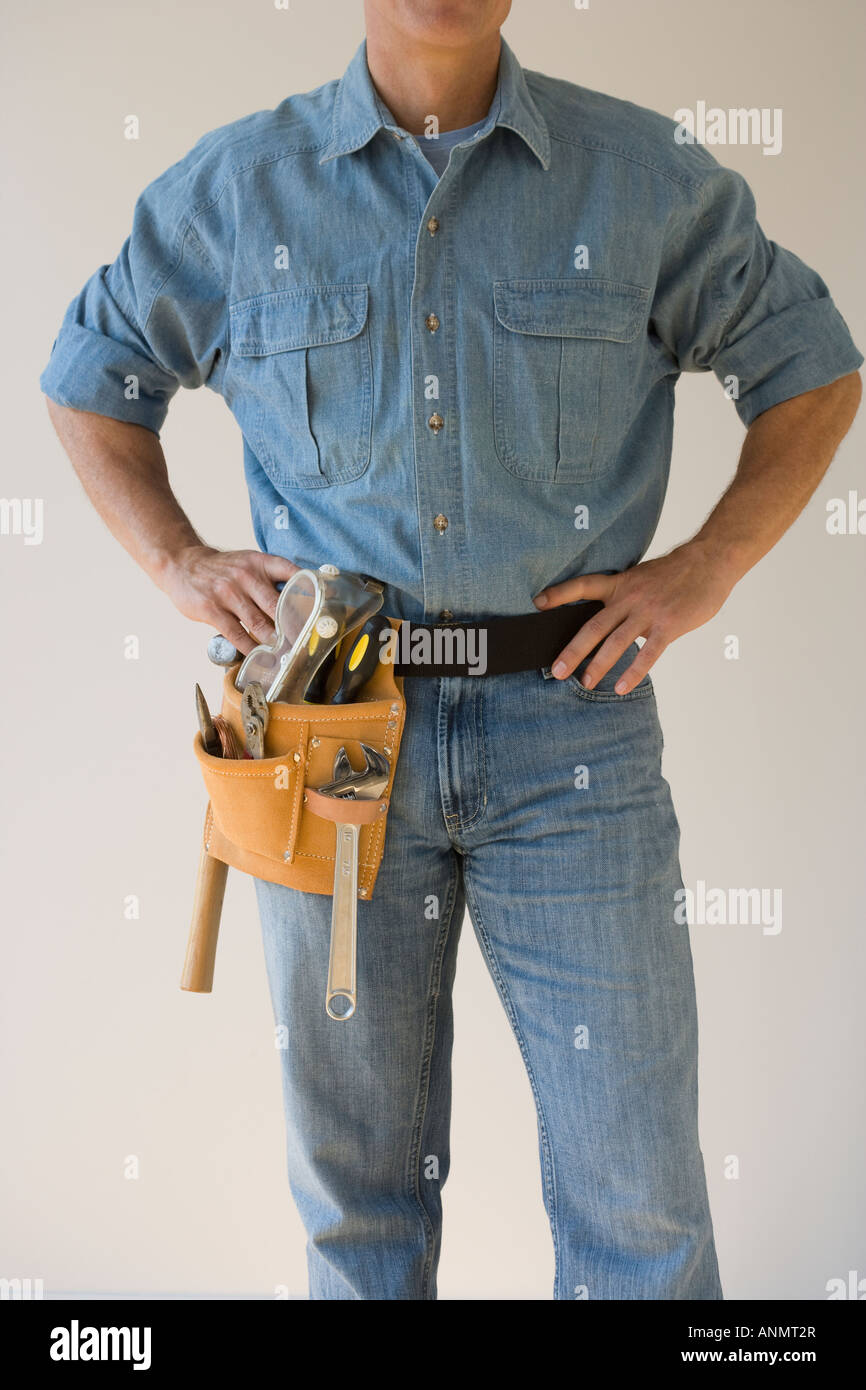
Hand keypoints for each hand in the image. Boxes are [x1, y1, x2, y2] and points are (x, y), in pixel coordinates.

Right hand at [159, 544, 299, 654]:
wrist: (182, 564)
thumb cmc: (222, 569)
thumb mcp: (247, 563)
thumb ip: (270, 579)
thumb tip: (299, 602)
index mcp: (260, 562)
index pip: (292, 574)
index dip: (309, 592)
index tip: (323, 611)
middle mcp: (246, 576)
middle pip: (279, 606)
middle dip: (295, 627)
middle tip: (309, 643)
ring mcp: (228, 593)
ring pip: (260, 623)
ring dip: (276, 643)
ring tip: (289, 655)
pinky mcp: (212, 609)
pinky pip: (236, 634)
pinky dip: (250, 649)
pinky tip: (260, 657)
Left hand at [533, 542, 734, 693]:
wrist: (710, 561)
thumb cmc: (675, 573)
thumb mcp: (641, 577)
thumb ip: (623, 597)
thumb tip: (607, 621)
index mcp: (620, 584)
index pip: (583, 586)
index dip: (559, 594)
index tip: (538, 604)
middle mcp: (629, 598)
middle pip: (594, 626)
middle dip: (573, 651)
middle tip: (557, 671)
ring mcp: (648, 612)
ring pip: (617, 642)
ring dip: (599, 666)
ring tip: (585, 683)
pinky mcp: (669, 625)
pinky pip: (648, 653)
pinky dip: (634, 672)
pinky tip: (622, 687)